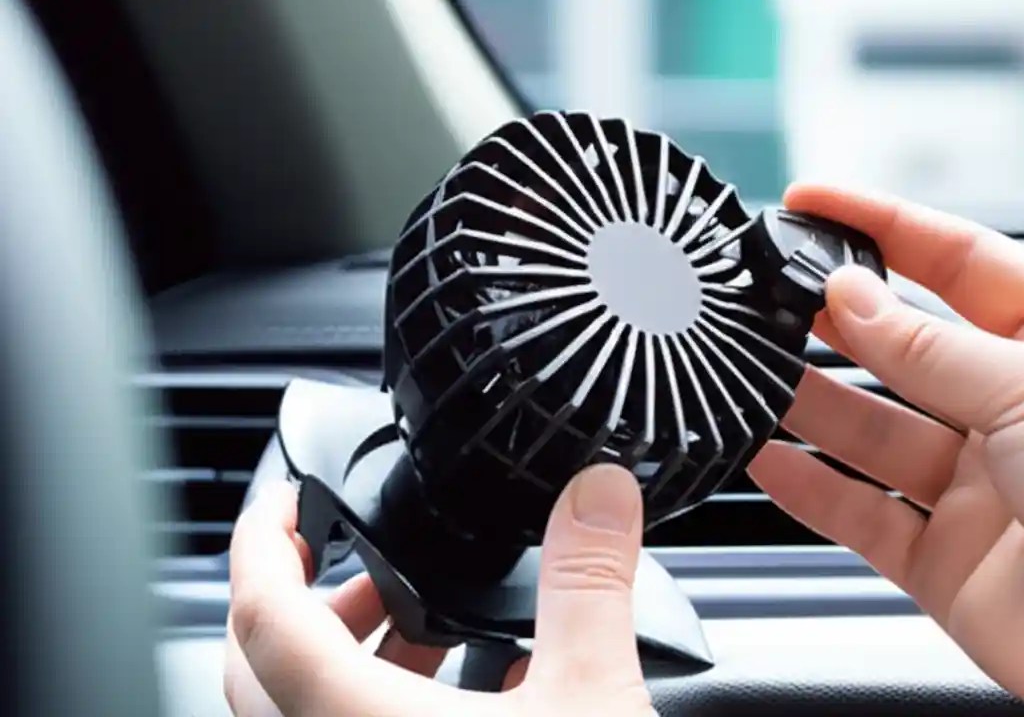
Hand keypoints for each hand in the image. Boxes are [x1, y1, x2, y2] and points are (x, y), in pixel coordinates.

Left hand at [222, 465, 654, 715]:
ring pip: (302, 712)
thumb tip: (598, 494)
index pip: (262, 616)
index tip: (285, 499)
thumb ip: (588, 583)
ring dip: (345, 654)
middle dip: (302, 597)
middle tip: (348, 553)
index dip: (261, 542)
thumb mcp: (591, 697)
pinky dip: (384, 701)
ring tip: (417, 615)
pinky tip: (468, 689)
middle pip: (259, 668)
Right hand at [750, 184, 1023, 715]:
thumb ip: (929, 349)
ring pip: (876, 431)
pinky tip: (768, 456)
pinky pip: (861, 513)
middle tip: (774, 293)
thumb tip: (849, 298)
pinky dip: (811, 487)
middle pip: (911, 349)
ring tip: (757, 370)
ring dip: (815, 401)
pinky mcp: (947, 559)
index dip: (886, 228)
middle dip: (843, 318)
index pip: (963, 263)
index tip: (814, 205)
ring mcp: (983, 488)